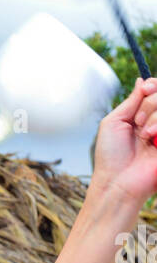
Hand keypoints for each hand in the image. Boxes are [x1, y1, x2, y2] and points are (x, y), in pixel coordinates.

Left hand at [92, 77, 156, 210]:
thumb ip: (131, 101)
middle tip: (138, 122)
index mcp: (141, 115)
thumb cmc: (111, 156)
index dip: (153, 86)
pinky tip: (152, 139)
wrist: (117, 182)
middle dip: (151, 104)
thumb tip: (143, 80)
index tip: (146, 89)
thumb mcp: (114, 122)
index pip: (155, 90)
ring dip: (155, 116)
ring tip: (145, 134)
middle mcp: (156, 122)